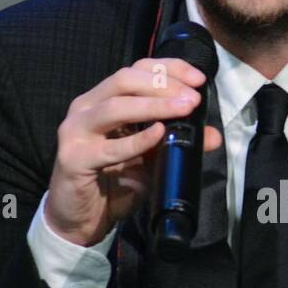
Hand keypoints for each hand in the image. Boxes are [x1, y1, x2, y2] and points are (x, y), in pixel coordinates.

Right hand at [44, 57, 222, 246]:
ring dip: (154, 105)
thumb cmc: (113, 183)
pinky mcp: (74, 158)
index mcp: (103, 100)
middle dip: (163, 85)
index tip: (198, 79)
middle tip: (192, 99)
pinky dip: (137, 139)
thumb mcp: (152, 159)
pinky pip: (110, 147)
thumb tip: (213, 135)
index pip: (136, 70)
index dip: (168, 68)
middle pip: (125, 80)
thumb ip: (176, 142)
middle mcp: (86, 108)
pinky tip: (159, 134)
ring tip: (183, 109)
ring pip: (116, 106)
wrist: (81, 219)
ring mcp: (76, 131)